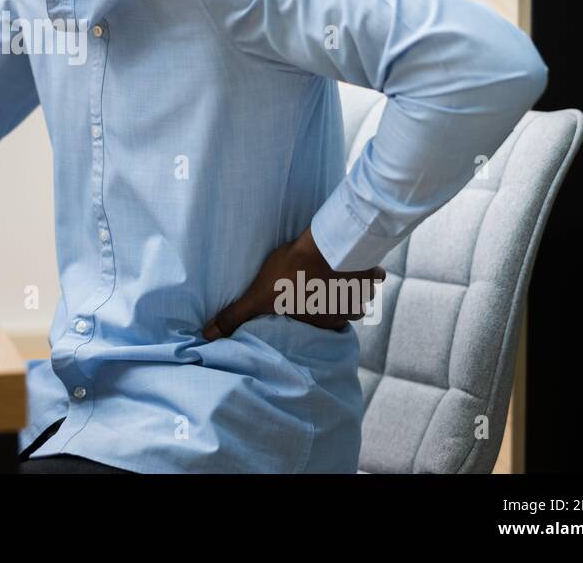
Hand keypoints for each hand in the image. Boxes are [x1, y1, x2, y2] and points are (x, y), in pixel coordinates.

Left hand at [201, 225, 385, 339]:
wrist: (326, 247)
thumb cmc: (291, 274)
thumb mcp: (256, 295)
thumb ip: (234, 317)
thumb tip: (207, 336)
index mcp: (319, 324)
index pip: (318, 328)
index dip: (313, 319)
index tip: (308, 307)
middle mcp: (344, 316)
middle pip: (339, 314)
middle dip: (332, 305)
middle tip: (320, 291)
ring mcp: (360, 296)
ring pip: (357, 298)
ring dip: (348, 289)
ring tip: (336, 276)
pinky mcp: (371, 275)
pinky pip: (375, 277)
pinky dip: (369, 272)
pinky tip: (359, 262)